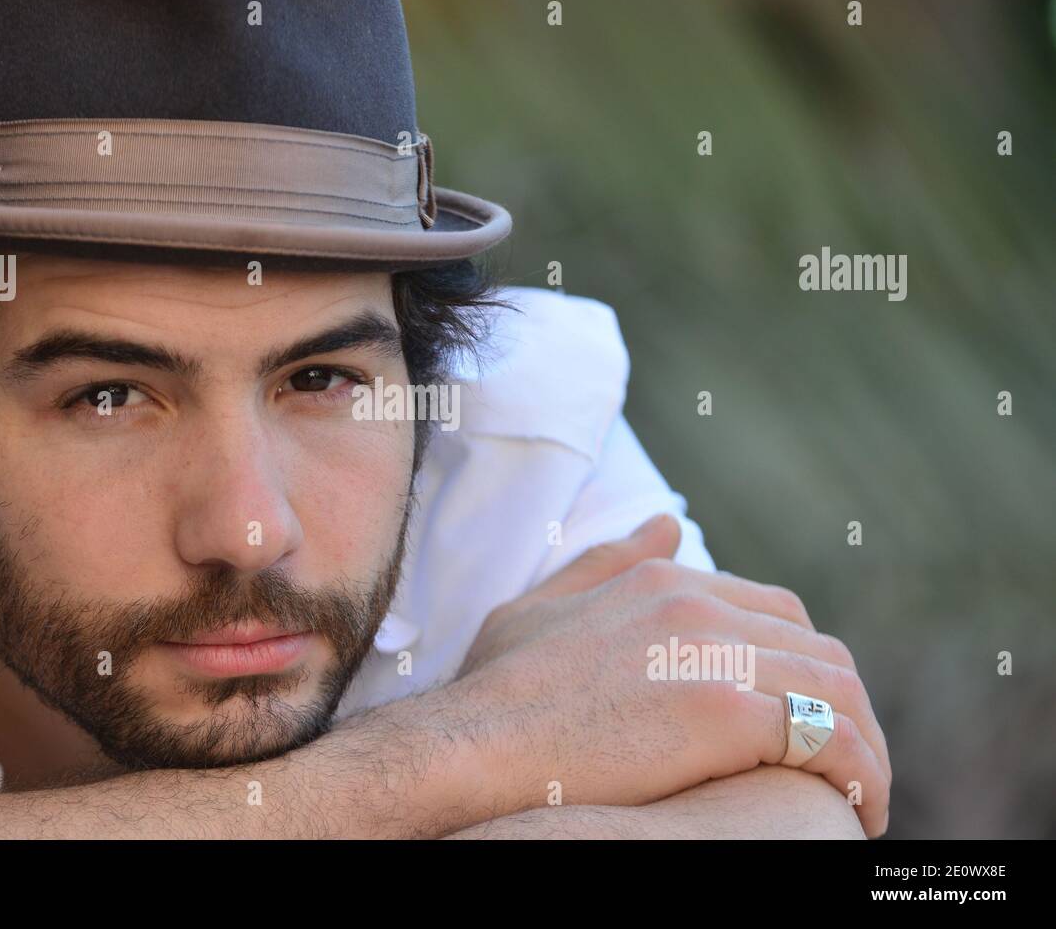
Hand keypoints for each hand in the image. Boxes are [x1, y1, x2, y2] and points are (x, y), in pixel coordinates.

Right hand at [453, 514, 890, 835]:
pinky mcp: (722, 712)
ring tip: (859, 796)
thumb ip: (604, 562)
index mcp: (662, 580)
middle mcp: (697, 603)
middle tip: (843, 765)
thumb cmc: (493, 692)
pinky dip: (859, 776)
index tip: (805, 722)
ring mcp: (712, 653)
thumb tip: (668, 524)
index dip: (804, 669)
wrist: (469, 746)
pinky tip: (855, 810)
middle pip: (819, 649)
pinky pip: (829, 739)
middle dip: (845, 708)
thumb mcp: (538, 609)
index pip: (777, 612)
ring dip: (864, 745)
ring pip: (837, 691)